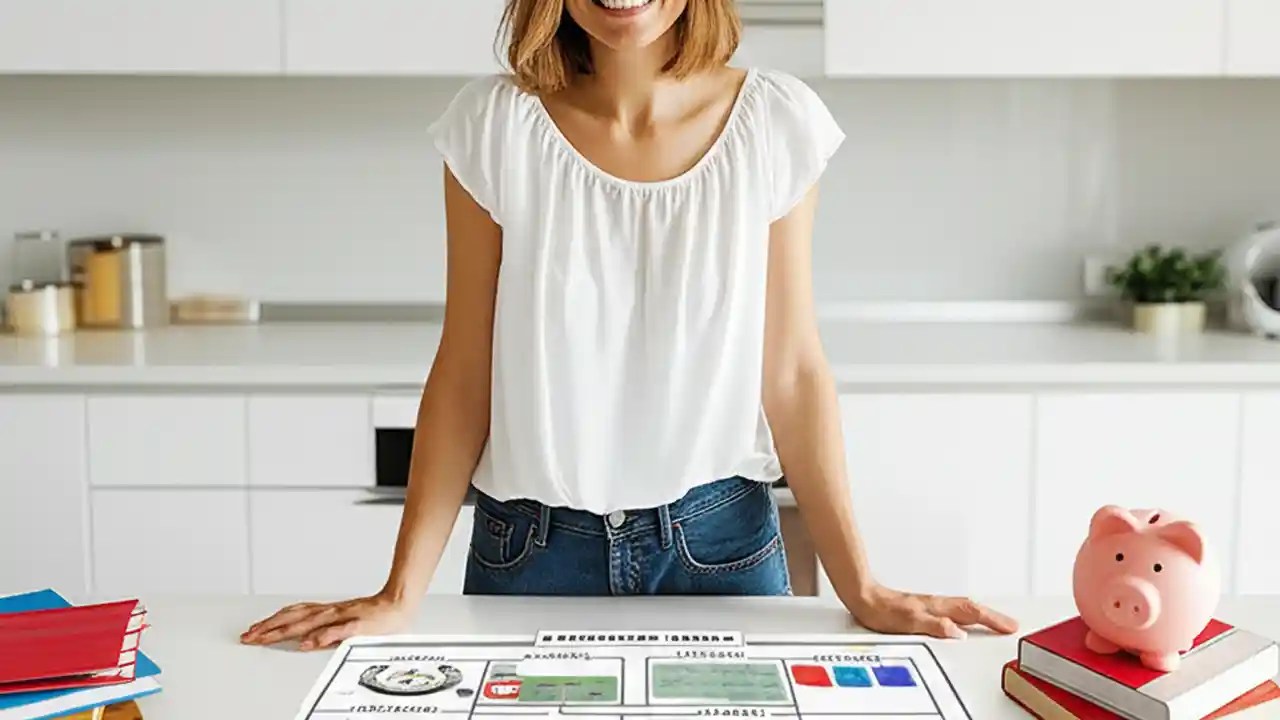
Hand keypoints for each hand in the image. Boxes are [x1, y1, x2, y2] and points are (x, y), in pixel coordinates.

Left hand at [240, 593, 412, 650]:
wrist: (398, 603)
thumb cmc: (374, 614)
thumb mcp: (343, 620)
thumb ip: (324, 628)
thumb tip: (303, 639)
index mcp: (326, 611)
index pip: (292, 614)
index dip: (271, 621)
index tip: (253, 630)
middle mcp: (330, 611)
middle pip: (293, 618)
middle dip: (269, 628)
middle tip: (249, 637)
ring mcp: (342, 617)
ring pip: (308, 623)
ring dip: (285, 631)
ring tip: (266, 638)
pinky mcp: (356, 626)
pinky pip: (336, 632)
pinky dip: (319, 637)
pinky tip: (307, 644)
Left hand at [845, 583, 1017, 638]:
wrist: (864, 599)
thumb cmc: (883, 610)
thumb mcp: (909, 622)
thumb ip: (935, 626)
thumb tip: (958, 632)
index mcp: (937, 607)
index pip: (971, 613)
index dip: (991, 620)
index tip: (1008, 626)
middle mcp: (937, 604)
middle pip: (972, 608)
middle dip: (993, 616)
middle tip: (1010, 624)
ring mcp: (931, 605)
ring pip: (963, 607)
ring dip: (982, 613)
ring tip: (995, 620)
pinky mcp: (924, 608)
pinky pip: (953, 609)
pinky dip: (966, 613)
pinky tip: (963, 619)